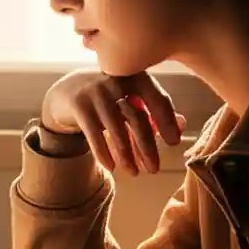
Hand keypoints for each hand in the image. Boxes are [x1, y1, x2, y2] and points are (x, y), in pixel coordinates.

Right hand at [41, 69, 185, 174]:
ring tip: (134, 173)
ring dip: (127, 155)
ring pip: (117, 128)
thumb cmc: (108, 97)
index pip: (157, 98)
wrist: (67, 91)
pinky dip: (104, 153)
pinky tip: (112, 168)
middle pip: (138, 117)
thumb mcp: (131, 98)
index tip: (174, 143)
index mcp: (135, 75)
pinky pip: (95, 134)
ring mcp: (95, 91)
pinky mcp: (79, 105)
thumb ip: (155, 109)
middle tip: (154, 169)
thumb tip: (181, 123)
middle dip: (148, 147)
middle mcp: (116, 80)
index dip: (167, 121)